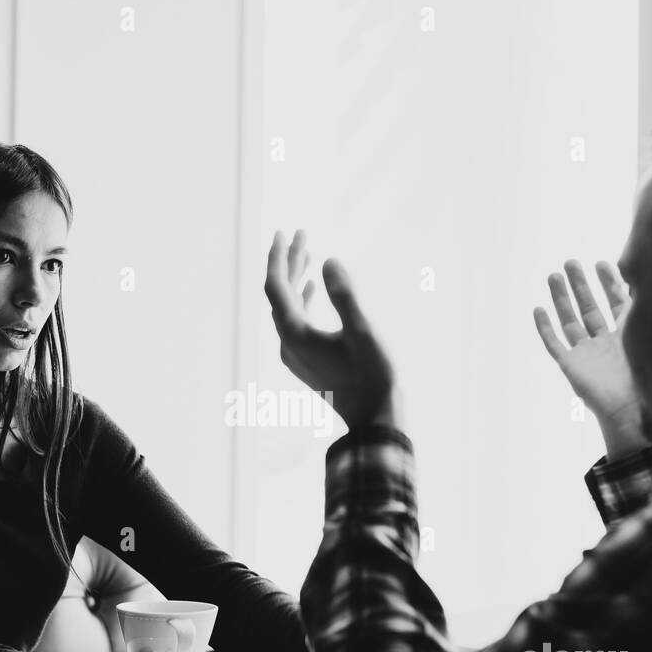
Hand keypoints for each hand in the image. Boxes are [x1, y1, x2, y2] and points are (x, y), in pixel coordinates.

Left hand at [264, 230, 398, 429]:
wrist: (375, 418)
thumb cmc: (374, 376)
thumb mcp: (364, 332)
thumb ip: (346, 296)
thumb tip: (329, 261)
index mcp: (296, 335)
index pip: (276, 287)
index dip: (279, 257)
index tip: (284, 232)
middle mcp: (288, 344)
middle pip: (279, 295)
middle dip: (289, 262)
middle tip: (300, 233)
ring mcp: (296, 354)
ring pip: (288, 308)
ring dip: (296, 279)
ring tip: (308, 252)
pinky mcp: (307, 360)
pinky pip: (296, 321)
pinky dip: (302, 299)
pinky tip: (313, 286)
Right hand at [534, 260, 648, 457]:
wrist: (632, 412)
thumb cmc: (650, 382)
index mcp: (627, 337)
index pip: (615, 303)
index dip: (608, 283)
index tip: (602, 263)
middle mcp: (605, 343)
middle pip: (589, 307)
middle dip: (581, 284)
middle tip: (572, 262)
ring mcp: (586, 354)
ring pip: (569, 320)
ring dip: (561, 298)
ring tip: (553, 275)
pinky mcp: (571, 366)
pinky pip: (554, 343)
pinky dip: (545, 327)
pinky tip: (537, 309)